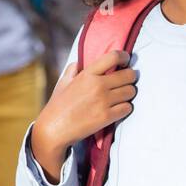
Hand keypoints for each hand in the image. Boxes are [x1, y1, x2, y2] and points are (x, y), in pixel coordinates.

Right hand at [30, 49, 137, 181]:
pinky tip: (118, 109)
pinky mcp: (107, 117)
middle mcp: (97, 85)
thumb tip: (78, 64)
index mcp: (87, 74)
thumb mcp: (63, 83)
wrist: (54, 129)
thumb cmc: (58, 105)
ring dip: (128, 94)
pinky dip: (125, 108)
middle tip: (125, 82)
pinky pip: (127, 108)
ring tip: (121, 96)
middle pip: (129, 75)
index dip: (124, 57)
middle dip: (130, 77)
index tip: (126, 60)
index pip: (114, 57)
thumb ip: (72, 71)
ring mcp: (103, 101)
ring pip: (131, 92)